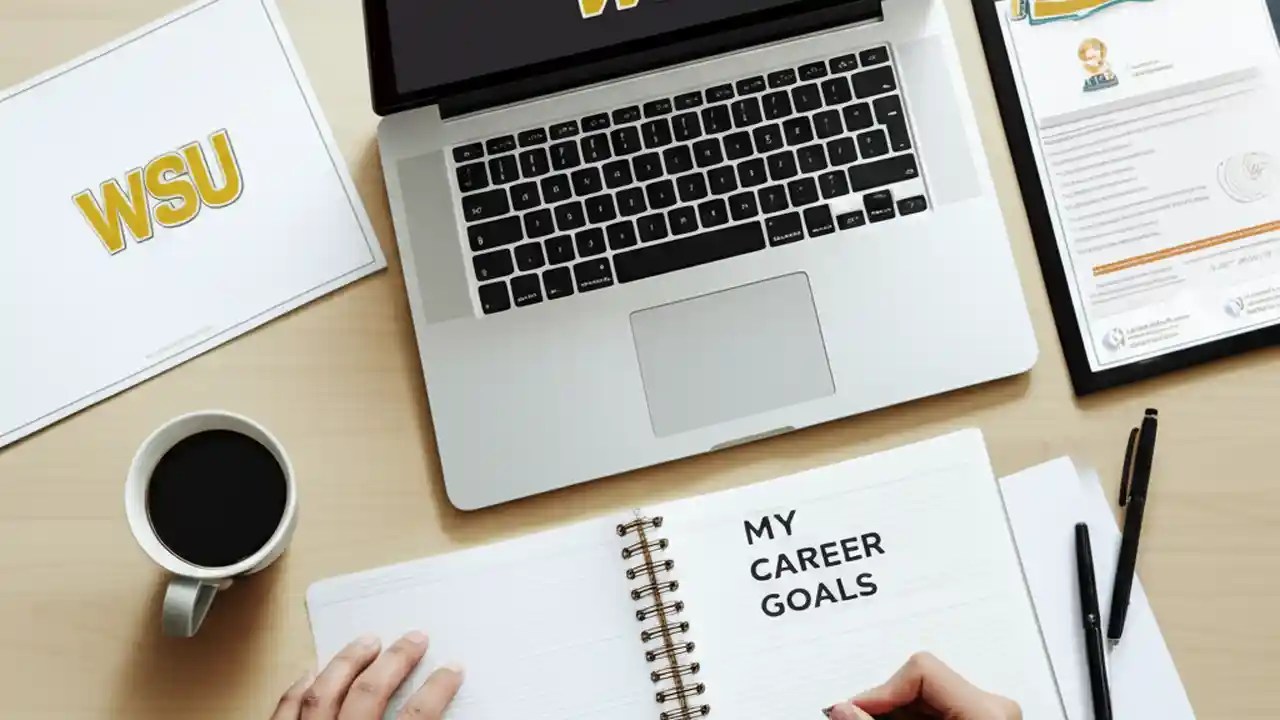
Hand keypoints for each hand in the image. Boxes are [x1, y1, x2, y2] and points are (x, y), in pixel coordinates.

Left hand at [271, 632, 463, 719]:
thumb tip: (440, 712)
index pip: (417, 717)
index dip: (438, 690)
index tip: (452, 669)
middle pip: (370, 694)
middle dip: (396, 661)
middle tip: (414, 639)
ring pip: (323, 695)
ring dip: (348, 663)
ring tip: (367, 641)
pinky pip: (284, 712)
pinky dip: (297, 690)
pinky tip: (310, 672)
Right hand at [827, 652, 1020, 719]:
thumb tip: (844, 709)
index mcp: (987, 708)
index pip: (919, 669)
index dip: (878, 690)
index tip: (851, 710)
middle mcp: (993, 706)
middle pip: (918, 683)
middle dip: (882, 705)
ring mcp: (989, 715)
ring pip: (923, 699)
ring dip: (894, 715)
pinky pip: (935, 711)